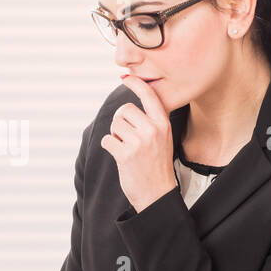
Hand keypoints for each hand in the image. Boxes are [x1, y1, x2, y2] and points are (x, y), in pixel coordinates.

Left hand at [99, 75, 177, 212]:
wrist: (157, 194)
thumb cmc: (157, 165)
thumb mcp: (162, 139)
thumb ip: (151, 122)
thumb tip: (129, 106)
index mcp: (163, 124)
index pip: (148, 96)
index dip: (136, 84)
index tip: (126, 77)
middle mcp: (152, 130)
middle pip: (124, 110)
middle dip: (120, 121)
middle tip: (126, 136)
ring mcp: (138, 142)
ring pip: (114, 124)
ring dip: (115, 135)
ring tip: (126, 147)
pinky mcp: (125, 154)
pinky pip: (107, 140)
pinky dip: (109, 147)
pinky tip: (120, 156)